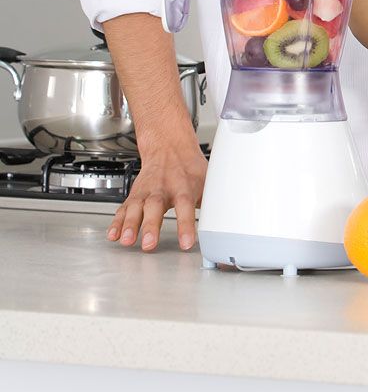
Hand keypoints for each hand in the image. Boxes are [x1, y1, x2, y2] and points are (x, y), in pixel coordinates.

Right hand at [106, 128, 207, 250]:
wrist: (169, 148)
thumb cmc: (189, 168)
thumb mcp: (207, 180)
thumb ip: (213, 201)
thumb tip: (230, 220)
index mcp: (184, 186)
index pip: (186, 206)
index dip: (186, 225)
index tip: (187, 243)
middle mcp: (163, 188)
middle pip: (156, 207)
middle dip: (151, 226)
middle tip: (149, 244)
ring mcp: (146, 192)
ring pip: (136, 207)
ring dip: (130, 225)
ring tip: (127, 241)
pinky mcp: (134, 195)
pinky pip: (124, 209)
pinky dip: (117, 222)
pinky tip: (114, 235)